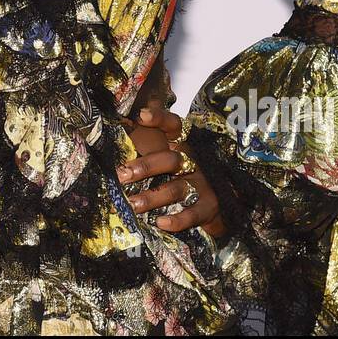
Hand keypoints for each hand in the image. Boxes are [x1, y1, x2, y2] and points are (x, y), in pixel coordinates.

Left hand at [119, 102, 227, 239]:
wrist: (219, 207)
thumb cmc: (182, 180)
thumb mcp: (167, 160)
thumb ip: (147, 146)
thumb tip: (118, 132)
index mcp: (181, 146)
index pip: (173, 125)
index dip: (159, 118)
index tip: (141, 115)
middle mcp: (192, 162)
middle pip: (170, 159)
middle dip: (145, 166)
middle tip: (122, 175)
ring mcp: (202, 185)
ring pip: (175, 189)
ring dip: (151, 197)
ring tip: (132, 205)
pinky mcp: (209, 207)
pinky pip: (192, 214)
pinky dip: (177, 220)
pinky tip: (160, 223)